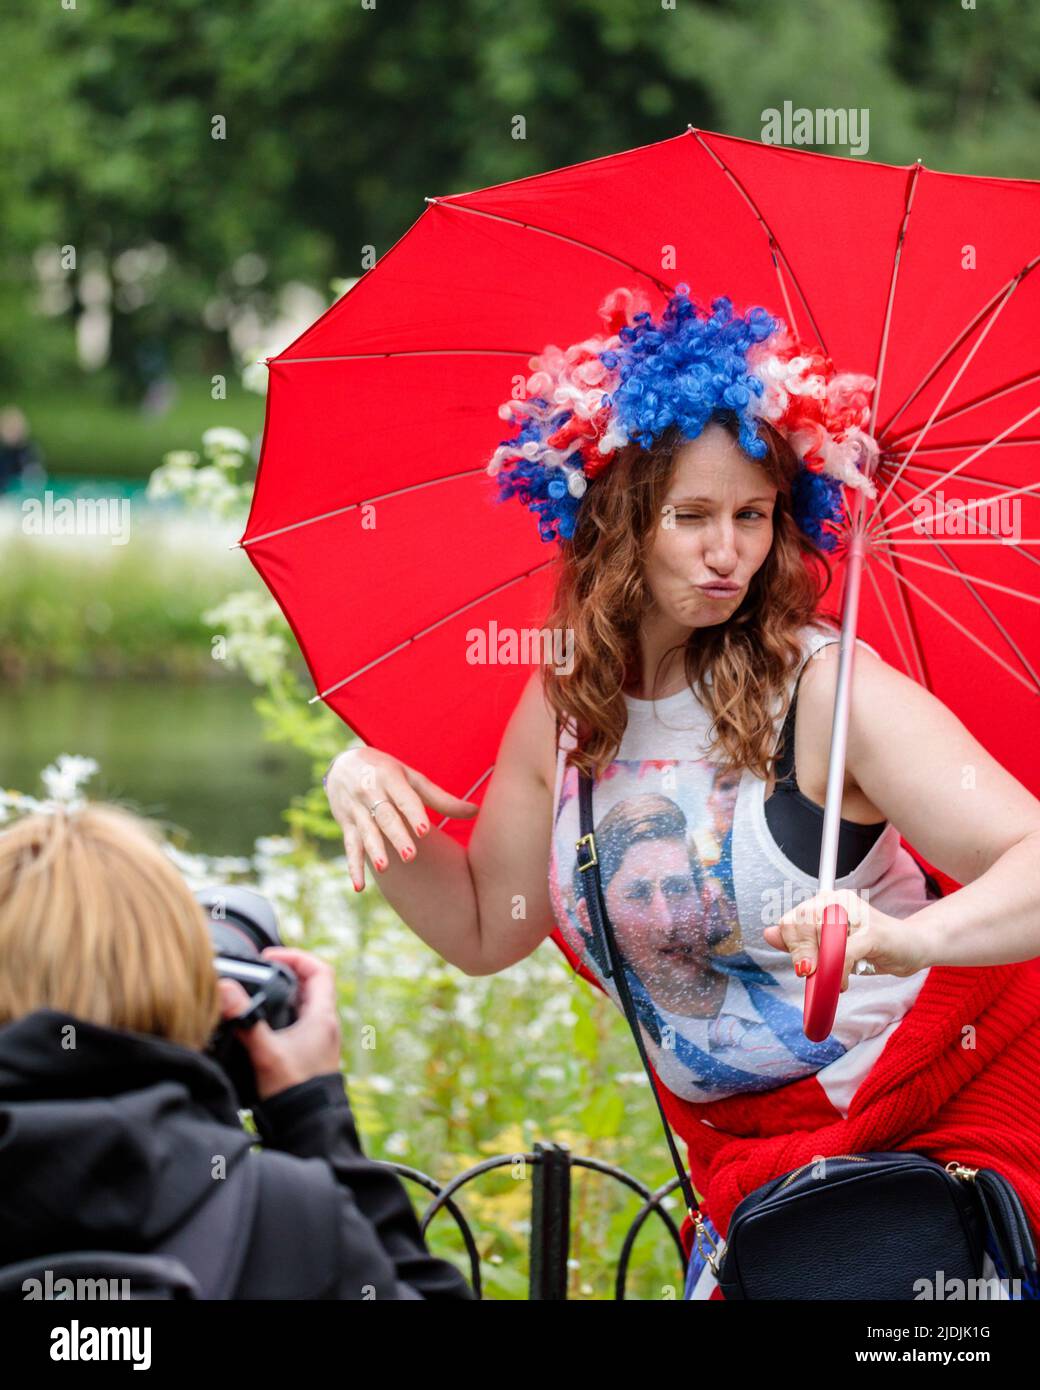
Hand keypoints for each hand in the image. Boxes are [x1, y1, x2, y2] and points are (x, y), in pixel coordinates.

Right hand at [216, 947, 342, 1101]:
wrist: (308, 1128)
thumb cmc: (295, 1091)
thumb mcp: (267, 1053)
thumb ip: (247, 1021)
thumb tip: (226, 989)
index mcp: (323, 1017)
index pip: (320, 970)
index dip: (296, 956)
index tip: (270, 957)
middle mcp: (324, 1025)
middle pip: (309, 985)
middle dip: (284, 974)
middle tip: (258, 973)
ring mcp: (317, 1040)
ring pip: (302, 1005)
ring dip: (281, 996)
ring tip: (255, 993)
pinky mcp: (307, 1054)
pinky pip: (297, 1023)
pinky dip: (280, 1016)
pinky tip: (259, 1024)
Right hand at [324, 747, 478, 891]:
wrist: (343, 763)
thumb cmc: (388, 773)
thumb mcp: (412, 778)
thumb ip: (441, 798)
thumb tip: (476, 811)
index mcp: (391, 778)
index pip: (404, 798)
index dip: (413, 814)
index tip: (424, 831)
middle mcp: (371, 792)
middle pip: (385, 817)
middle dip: (396, 836)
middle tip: (411, 856)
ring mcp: (356, 809)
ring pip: (366, 832)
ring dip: (374, 850)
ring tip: (384, 868)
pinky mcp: (346, 824)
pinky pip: (350, 846)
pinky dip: (353, 867)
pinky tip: (359, 887)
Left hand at [761, 889, 931, 990]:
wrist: (912, 948)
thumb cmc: (870, 948)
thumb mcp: (829, 946)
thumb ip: (800, 941)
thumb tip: (768, 934)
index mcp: (825, 901)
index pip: (791, 920)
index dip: (792, 945)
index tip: (803, 967)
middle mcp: (839, 901)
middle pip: (802, 927)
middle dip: (805, 956)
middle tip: (815, 975)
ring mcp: (857, 914)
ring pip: (821, 940)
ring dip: (825, 968)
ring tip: (838, 980)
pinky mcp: (873, 932)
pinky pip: (843, 954)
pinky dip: (839, 971)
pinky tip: (844, 981)